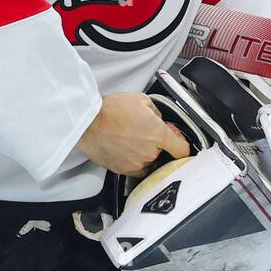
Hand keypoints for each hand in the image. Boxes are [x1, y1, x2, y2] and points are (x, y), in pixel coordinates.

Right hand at [76, 92, 190, 175]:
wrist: (88, 123)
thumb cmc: (112, 110)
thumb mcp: (141, 100)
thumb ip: (156, 112)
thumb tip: (158, 120)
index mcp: (158, 135)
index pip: (182, 149)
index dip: (182, 145)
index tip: (179, 143)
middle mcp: (150, 153)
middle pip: (164, 154)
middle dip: (159, 145)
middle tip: (146, 132)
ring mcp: (137, 164)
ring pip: (150, 162)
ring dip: (146, 153)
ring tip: (132, 139)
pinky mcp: (123, 170)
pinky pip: (137, 168)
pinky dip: (135, 160)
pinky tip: (127, 149)